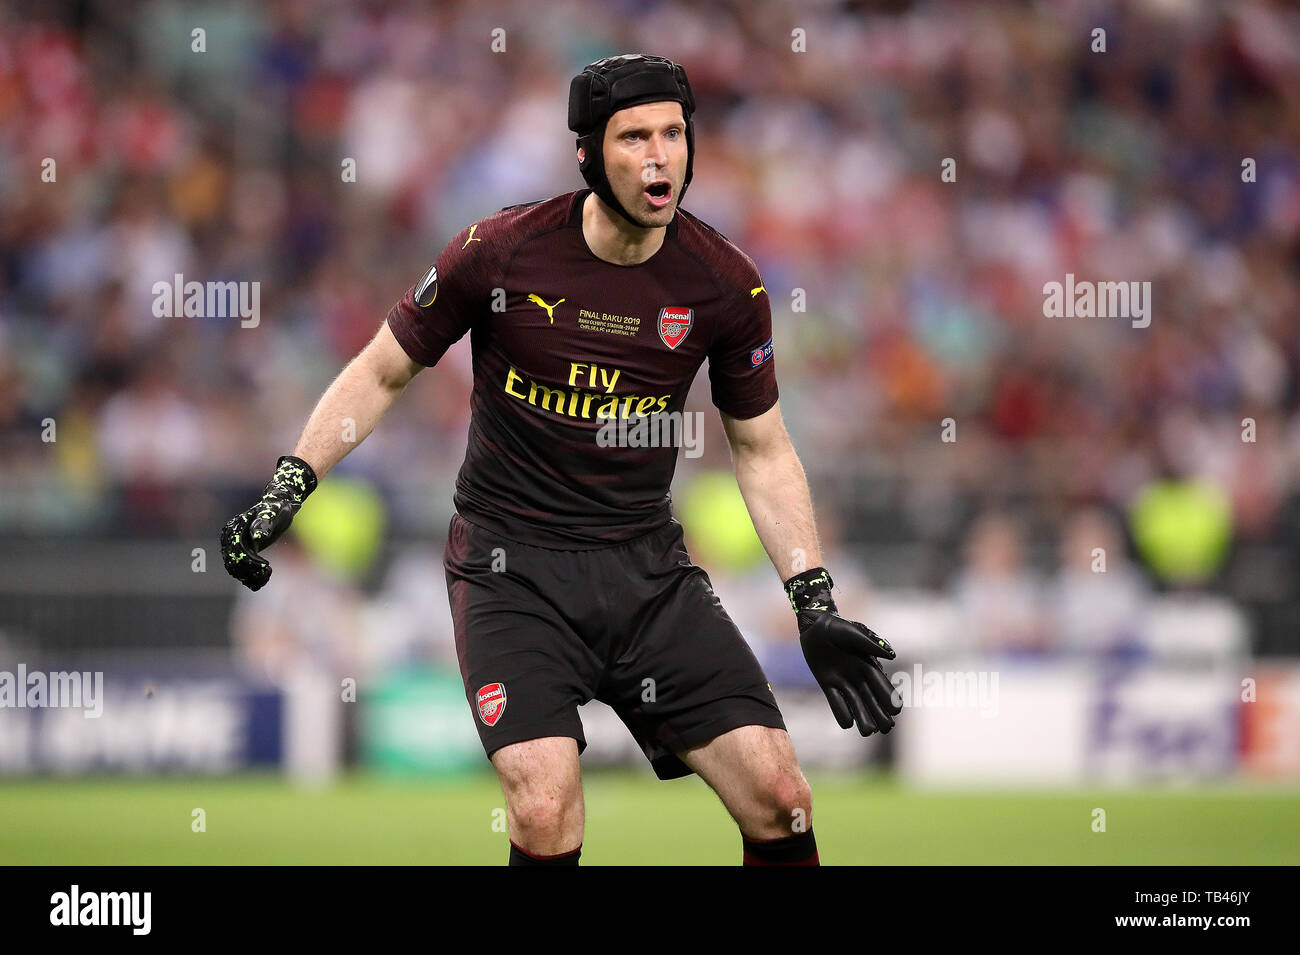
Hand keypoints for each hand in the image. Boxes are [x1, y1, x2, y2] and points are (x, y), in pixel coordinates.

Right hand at [220, 455, 316, 591]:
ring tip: (265, 578)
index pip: (237, 551)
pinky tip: (261, 581)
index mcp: (235, 527)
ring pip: (234, 568)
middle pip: (233, 561)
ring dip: (248, 577)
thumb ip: (266, 522)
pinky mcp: (241, 550)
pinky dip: (248, 577)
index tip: (266, 566)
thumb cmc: (278, 508)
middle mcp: (230, 536)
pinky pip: (239, 568)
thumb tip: (258, 536)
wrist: (279, 504)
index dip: (250, 562)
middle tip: (267, 574)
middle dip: (249, 571)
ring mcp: (234, 544)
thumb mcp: (275, 513)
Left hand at [785, 567, 901, 735]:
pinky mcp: (827, 684)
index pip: (881, 684)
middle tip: (886, 728)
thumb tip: (892, 655)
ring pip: (855, 703)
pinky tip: (847, 724)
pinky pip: (835, 701)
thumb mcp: (854, 632)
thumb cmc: (837, 626)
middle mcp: (858, 676)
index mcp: (868, 664)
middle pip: (872, 699)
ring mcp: (843, 681)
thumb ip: (870, 643)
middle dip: (880, 713)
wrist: (815, 626)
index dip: (889, 697)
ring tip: (868, 732)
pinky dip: (841, 711)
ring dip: (863, 717)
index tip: (896, 711)